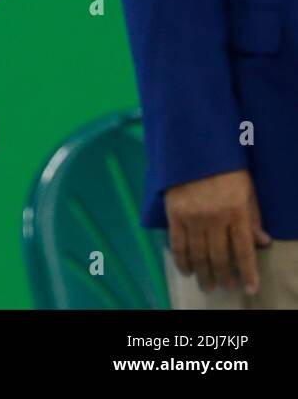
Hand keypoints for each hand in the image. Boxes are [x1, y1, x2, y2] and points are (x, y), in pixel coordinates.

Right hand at [165, 169, 270, 295]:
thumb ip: (254, 216)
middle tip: (223, 289)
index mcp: (237, 212)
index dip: (247, 272)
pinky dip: (181, 259)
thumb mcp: (247, 189)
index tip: (249, 288)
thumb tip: (263, 242)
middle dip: (222, 276)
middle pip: (219, 256)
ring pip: (198, 254)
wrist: (192, 148)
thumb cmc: (225, 167)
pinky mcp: (174, 214)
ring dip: (202, 273)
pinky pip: (177, 242)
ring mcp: (193, 217)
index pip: (244, 250)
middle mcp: (215, 218)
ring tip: (205, 286)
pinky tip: (185, 270)